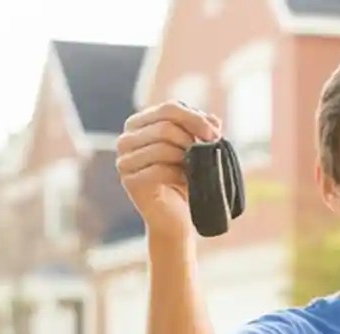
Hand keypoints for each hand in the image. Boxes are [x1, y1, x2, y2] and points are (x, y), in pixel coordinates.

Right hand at [116, 101, 220, 240]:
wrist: (174, 217)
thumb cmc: (183, 179)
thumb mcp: (194, 148)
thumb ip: (202, 129)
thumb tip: (214, 120)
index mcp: (139, 124)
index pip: (168, 108)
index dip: (195, 118)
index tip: (215, 134)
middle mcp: (126, 140)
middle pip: (165, 126)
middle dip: (191, 139)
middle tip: (208, 152)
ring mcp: (124, 161)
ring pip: (162, 146)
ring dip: (185, 157)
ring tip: (195, 168)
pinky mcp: (130, 182)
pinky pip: (158, 169)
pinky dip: (178, 175)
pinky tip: (186, 181)